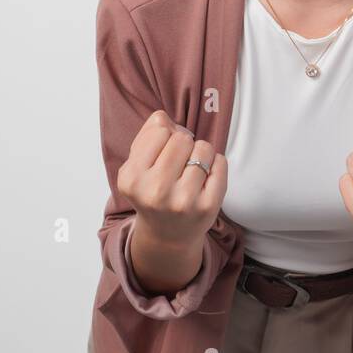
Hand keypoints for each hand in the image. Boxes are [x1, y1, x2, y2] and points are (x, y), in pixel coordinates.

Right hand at [117, 109, 227, 253]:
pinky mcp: (208, 207)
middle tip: (179, 163)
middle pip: (183, 138)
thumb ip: (147, 135)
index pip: (160, 130)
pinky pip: (220, 162)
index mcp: (132, 178)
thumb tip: (163, 117)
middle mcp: (155, 192)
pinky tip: (205, 178)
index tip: (163, 152)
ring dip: (200, 153)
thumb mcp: (138, 166)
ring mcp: (183, 201)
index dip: (166, 135)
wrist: (168, 235)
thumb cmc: (153, 191)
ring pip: (204, 148)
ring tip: (191, 171)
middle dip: (184, 144)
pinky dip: (216, 164)